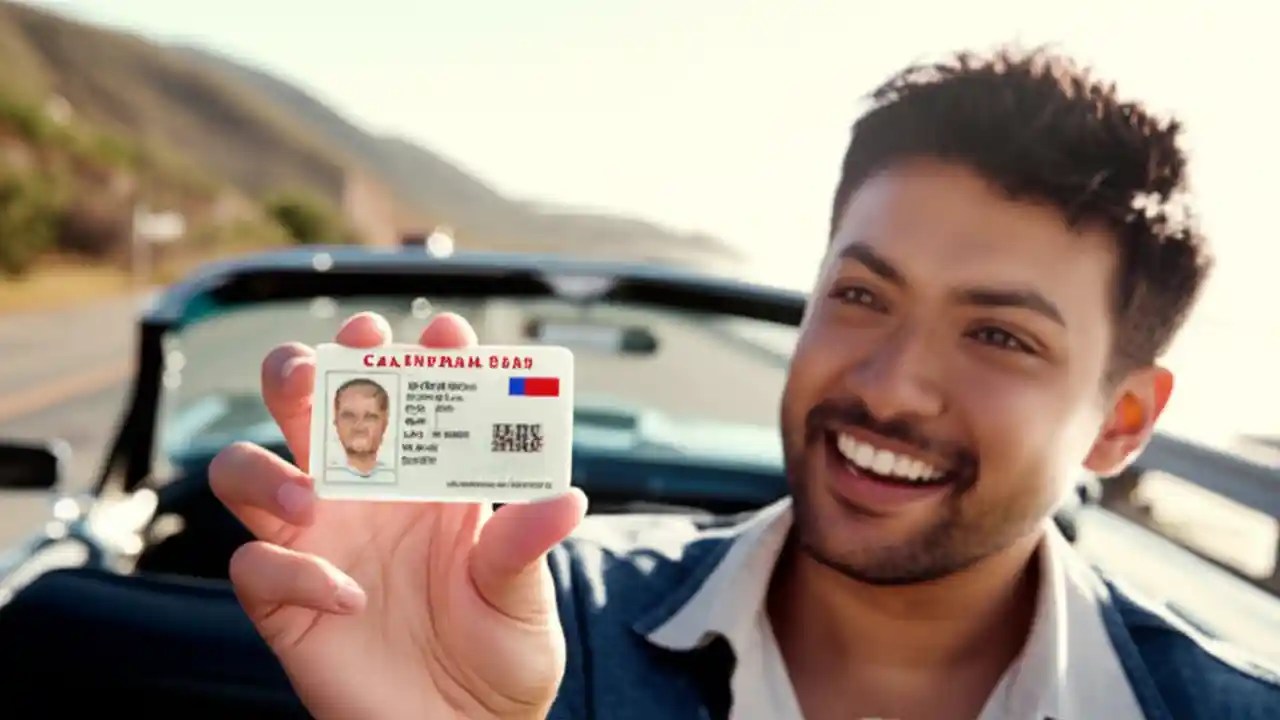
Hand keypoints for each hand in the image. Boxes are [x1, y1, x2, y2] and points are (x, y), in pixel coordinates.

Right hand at [209, 311, 587, 719]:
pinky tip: (350, 598)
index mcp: (425, 480)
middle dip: (309, 368)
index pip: (411, 396)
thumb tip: (564, 498)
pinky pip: (255, 568)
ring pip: (245, 472)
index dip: (422, 355)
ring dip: (266, 468)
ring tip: (313, 497)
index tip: (445, 336)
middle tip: (339, 360)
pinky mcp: (284, 604)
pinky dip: (292, 573)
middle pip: (307, 408)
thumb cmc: (499, 659)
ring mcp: (316, 544)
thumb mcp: (523, 598)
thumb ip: (525, 546)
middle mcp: (361, 497)